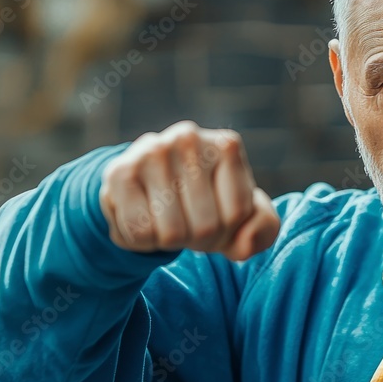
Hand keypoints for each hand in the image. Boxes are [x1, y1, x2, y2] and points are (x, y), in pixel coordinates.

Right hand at [99, 121, 279, 260]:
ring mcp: (152, 151)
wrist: (150, 190)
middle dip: (199, 240)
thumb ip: (263, 229)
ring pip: (172, 232)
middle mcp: (190, 138)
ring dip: (171, 242)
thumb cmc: (209, 203)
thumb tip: (244, 243)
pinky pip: (139, 231)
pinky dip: (143, 240)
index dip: (229, 233)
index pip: (238, 213)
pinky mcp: (119, 172)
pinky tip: (144, 217)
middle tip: (189, 223)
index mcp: (227, 145)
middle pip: (206, 226)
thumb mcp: (247, 216)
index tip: (219, 221)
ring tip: (167, 220)